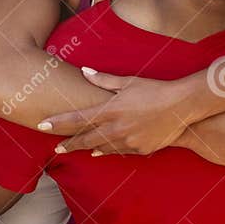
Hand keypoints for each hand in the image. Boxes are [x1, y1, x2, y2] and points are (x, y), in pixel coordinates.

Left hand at [38, 68, 193, 155]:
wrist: (182, 106)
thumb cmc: (155, 89)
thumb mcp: (128, 81)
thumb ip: (103, 80)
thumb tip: (84, 71)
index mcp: (111, 109)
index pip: (77, 119)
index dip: (58, 123)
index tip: (42, 126)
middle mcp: (116, 128)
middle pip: (85, 139)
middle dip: (69, 143)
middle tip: (56, 147)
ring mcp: (128, 141)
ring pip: (101, 148)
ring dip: (88, 148)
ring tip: (77, 148)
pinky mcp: (140, 150)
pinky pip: (119, 152)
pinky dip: (108, 151)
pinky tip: (100, 151)